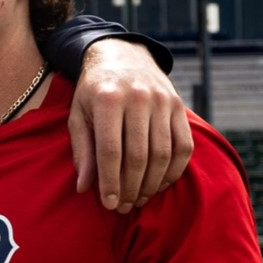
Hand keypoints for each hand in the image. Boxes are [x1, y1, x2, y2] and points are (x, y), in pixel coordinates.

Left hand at [69, 39, 191, 212]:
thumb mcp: (78, 115)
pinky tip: (161, 184)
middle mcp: (138, 98)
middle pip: (139, 156)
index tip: (109, 204)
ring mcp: (162, 101)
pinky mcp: (179, 105)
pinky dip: (174, 170)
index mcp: (108, 99)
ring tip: (139, 199)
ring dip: (152, 184)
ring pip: (163, 154)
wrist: (122, 55)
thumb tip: (84, 188)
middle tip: (123, 207)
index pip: (111, 151)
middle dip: (131, 188)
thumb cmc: (94, 91)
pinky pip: (183, 146)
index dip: (110, 182)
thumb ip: (82, 150)